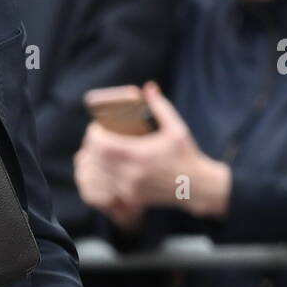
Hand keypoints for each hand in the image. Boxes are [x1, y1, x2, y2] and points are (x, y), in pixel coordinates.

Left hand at [74, 82, 230, 217]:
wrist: (197, 187)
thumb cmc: (186, 155)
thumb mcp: (176, 128)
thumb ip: (160, 107)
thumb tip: (149, 87)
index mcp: (140, 155)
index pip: (102, 145)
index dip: (93, 135)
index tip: (96, 127)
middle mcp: (132, 174)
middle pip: (95, 160)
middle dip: (89, 147)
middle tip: (94, 139)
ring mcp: (129, 189)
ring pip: (95, 177)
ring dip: (90, 164)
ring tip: (93, 154)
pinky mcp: (130, 199)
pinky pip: (102, 192)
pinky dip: (96, 182)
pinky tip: (97, 173)